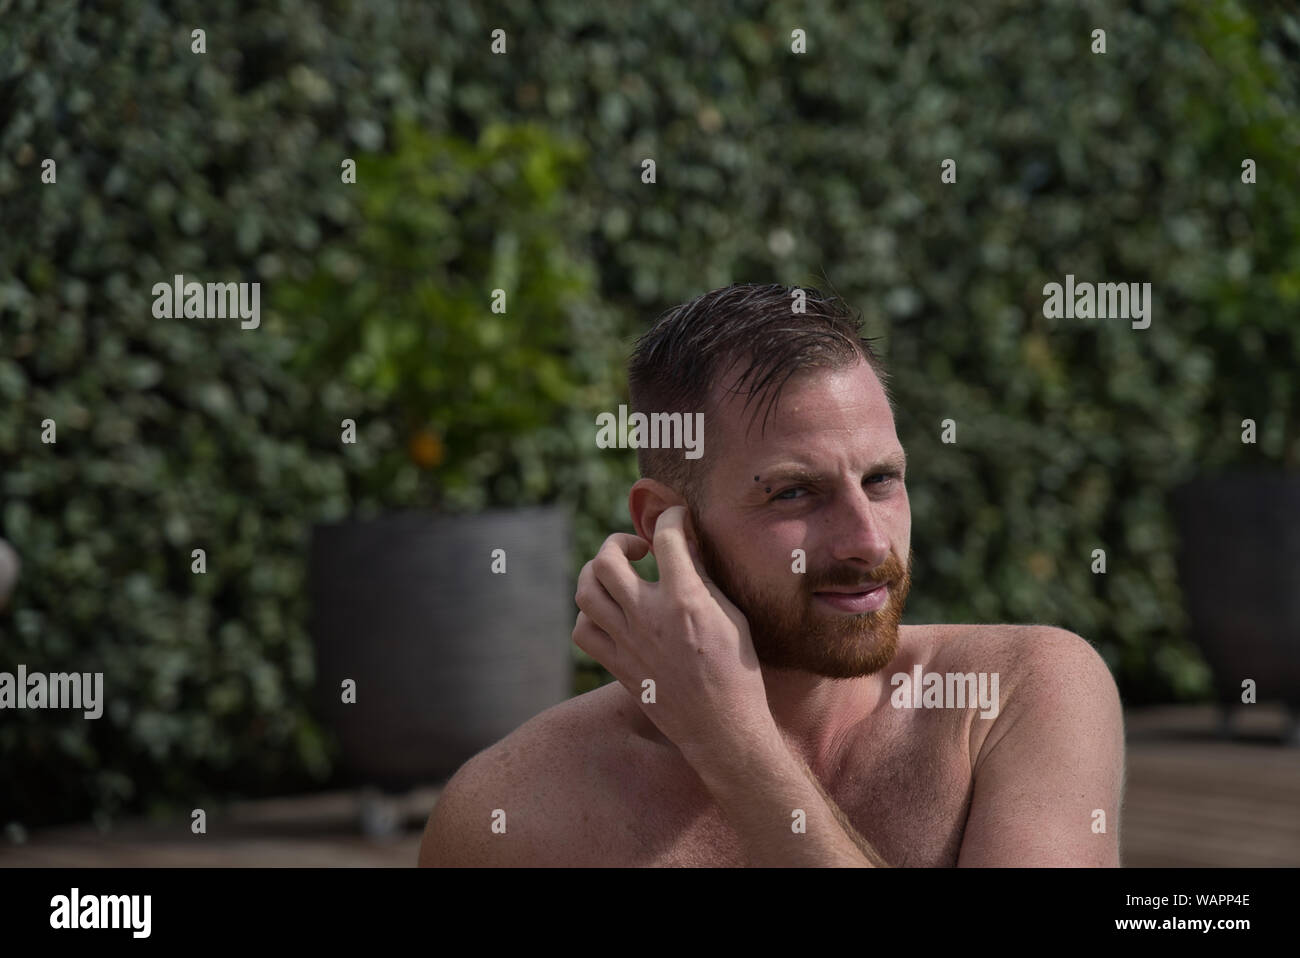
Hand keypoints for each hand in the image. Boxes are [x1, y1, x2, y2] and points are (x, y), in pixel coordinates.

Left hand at [572, 506, 774, 764]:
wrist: (722, 728)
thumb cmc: (738, 672)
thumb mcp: (731, 616)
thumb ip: (703, 576)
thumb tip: (686, 541)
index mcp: (684, 599)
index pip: (666, 536)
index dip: (671, 516)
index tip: (678, 518)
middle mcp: (648, 616)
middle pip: (606, 560)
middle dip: (618, 542)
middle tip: (638, 548)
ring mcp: (627, 642)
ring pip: (586, 591)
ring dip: (596, 573)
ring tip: (617, 574)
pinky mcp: (617, 665)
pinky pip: (582, 630)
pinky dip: (589, 614)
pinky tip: (610, 612)